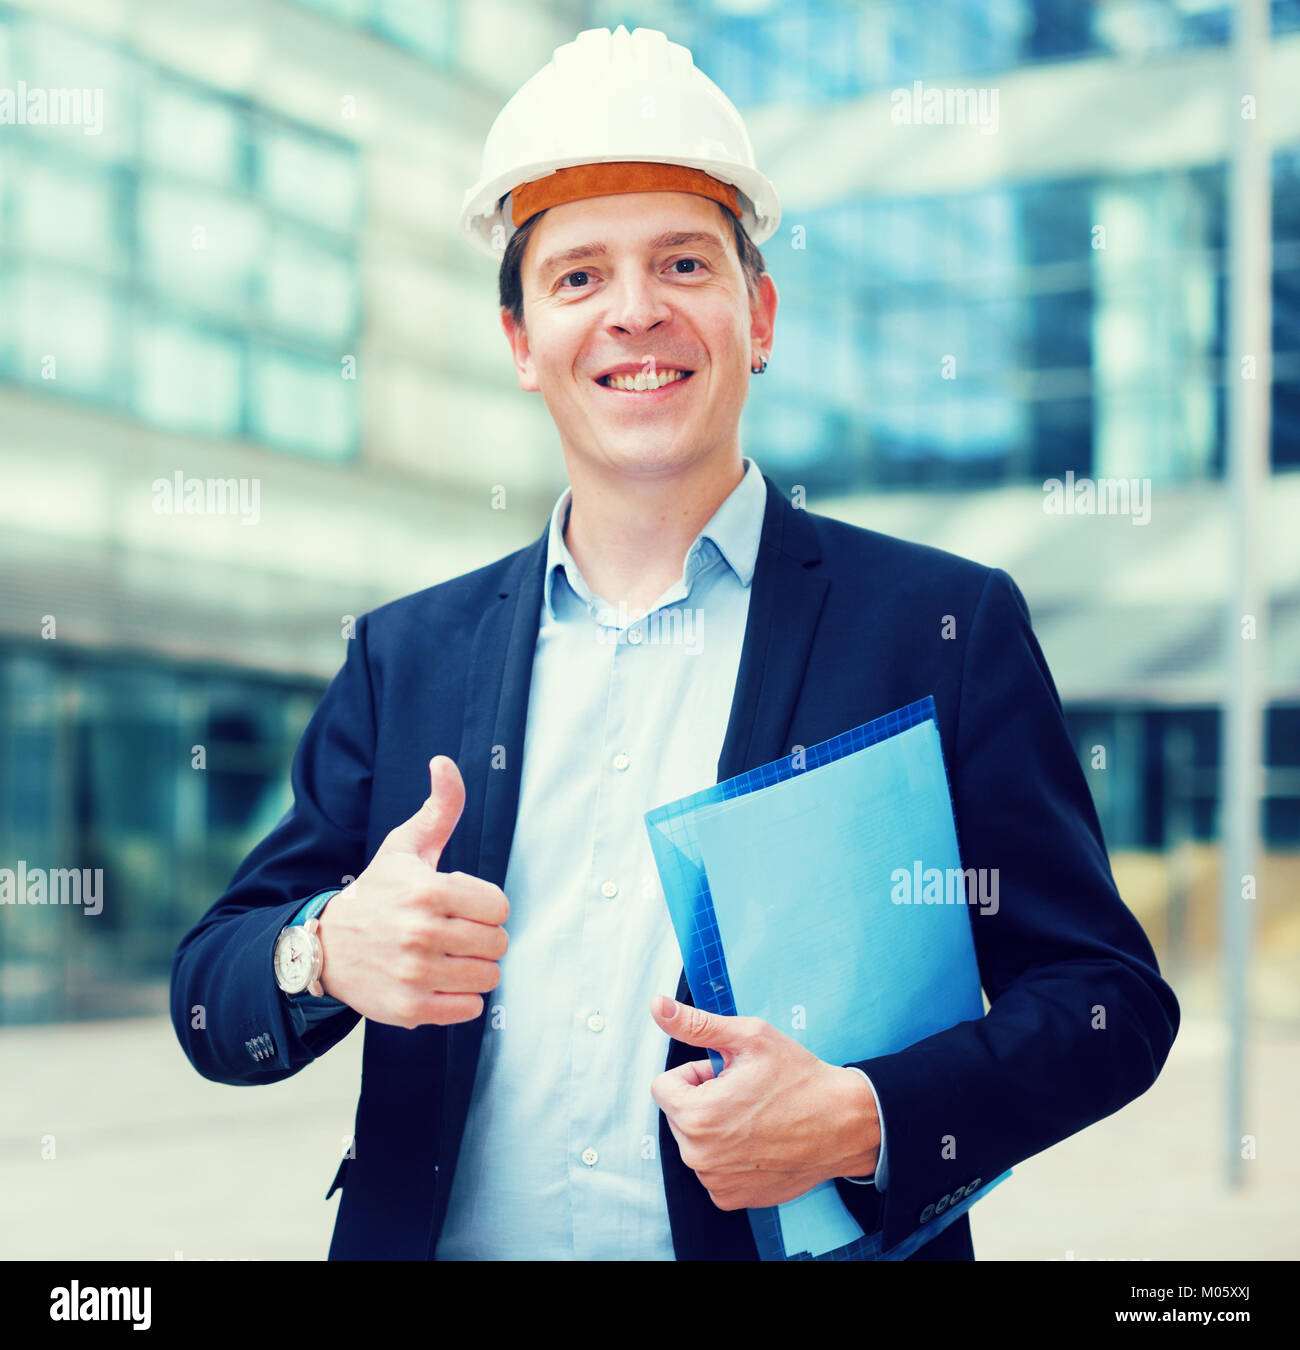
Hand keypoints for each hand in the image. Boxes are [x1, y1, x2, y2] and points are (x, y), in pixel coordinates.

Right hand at [316, 756, 508, 1028]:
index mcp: (428, 890)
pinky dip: (460, 999)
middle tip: (454, 933)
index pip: (499, 907)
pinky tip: (438, 982)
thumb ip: (439, 807)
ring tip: (448, 957)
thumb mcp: (405, 846)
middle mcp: (422, 933)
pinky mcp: (409, 1008)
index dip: (484, 905)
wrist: (324, 946)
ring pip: (488, 977)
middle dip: (482, 937)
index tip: (460, 905)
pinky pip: (468, 1010)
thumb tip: (444, 762)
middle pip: (498, 943)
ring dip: (474, 969)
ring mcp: (415, 974)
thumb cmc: (377, 892)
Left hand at [649, 996, 878, 1210]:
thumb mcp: (748, 1038)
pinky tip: (759, 1143)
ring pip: (695, 1141)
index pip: (664, 1086)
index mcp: (696, 1115)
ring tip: (755, 1117)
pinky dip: (728, 1154)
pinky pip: (712, 1167)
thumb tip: (658, 1006)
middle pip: (678, 1114)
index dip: (696, 1073)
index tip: (726, 1074)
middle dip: (704, 1099)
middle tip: (745, 1094)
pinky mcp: (730, 1197)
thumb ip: (696, 1025)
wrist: (844, 1123)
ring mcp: (714, 1181)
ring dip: (715, 1127)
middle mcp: (699, 1156)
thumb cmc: (799, 1078)